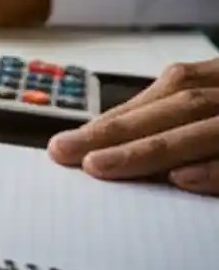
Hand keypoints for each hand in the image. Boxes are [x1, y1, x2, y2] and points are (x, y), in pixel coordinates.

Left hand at [48, 58, 218, 194]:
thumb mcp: (218, 107)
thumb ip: (183, 117)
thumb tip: (116, 142)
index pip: (169, 90)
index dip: (120, 115)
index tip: (72, 138)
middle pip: (178, 106)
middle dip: (118, 130)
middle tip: (66, 151)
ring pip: (203, 128)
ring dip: (148, 148)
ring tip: (99, 165)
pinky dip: (213, 169)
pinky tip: (179, 179)